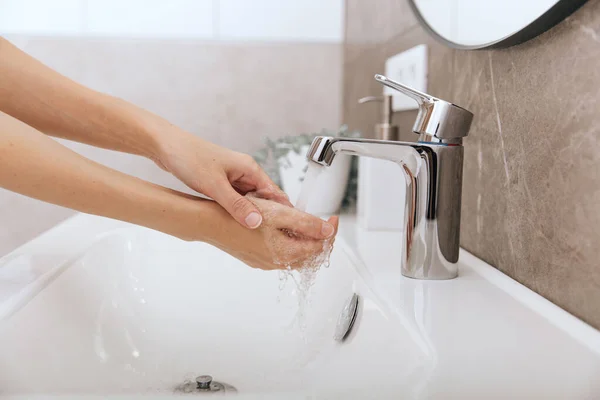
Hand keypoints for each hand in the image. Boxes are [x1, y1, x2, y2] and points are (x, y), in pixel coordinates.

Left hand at [155, 126, 290, 228]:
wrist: (165, 145)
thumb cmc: (189, 159)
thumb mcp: (214, 186)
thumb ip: (236, 205)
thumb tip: (257, 222)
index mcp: (249, 168)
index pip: (274, 193)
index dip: (282, 211)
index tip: (287, 229)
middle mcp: (244, 172)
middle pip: (263, 198)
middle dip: (267, 216)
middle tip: (271, 239)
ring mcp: (232, 177)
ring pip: (248, 200)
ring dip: (250, 215)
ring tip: (256, 236)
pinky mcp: (220, 182)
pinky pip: (235, 200)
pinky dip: (237, 211)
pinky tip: (236, 225)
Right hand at [204, 196, 338, 269]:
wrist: (209, 224)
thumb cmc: (239, 218)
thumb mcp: (279, 215)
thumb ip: (306, 223)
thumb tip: (327, 232)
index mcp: (286, 254)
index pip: (320, 248)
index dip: (330, 232)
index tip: (333, 219)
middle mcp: (276, 263)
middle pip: (309, 255)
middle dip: (320, 239)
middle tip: (323, 222)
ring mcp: (264, 262)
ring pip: (293, 254)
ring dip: (303, 240)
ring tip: (303, 222)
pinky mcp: (255, 258)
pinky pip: (278, 253)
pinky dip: (287, 242)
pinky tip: (282, 229)